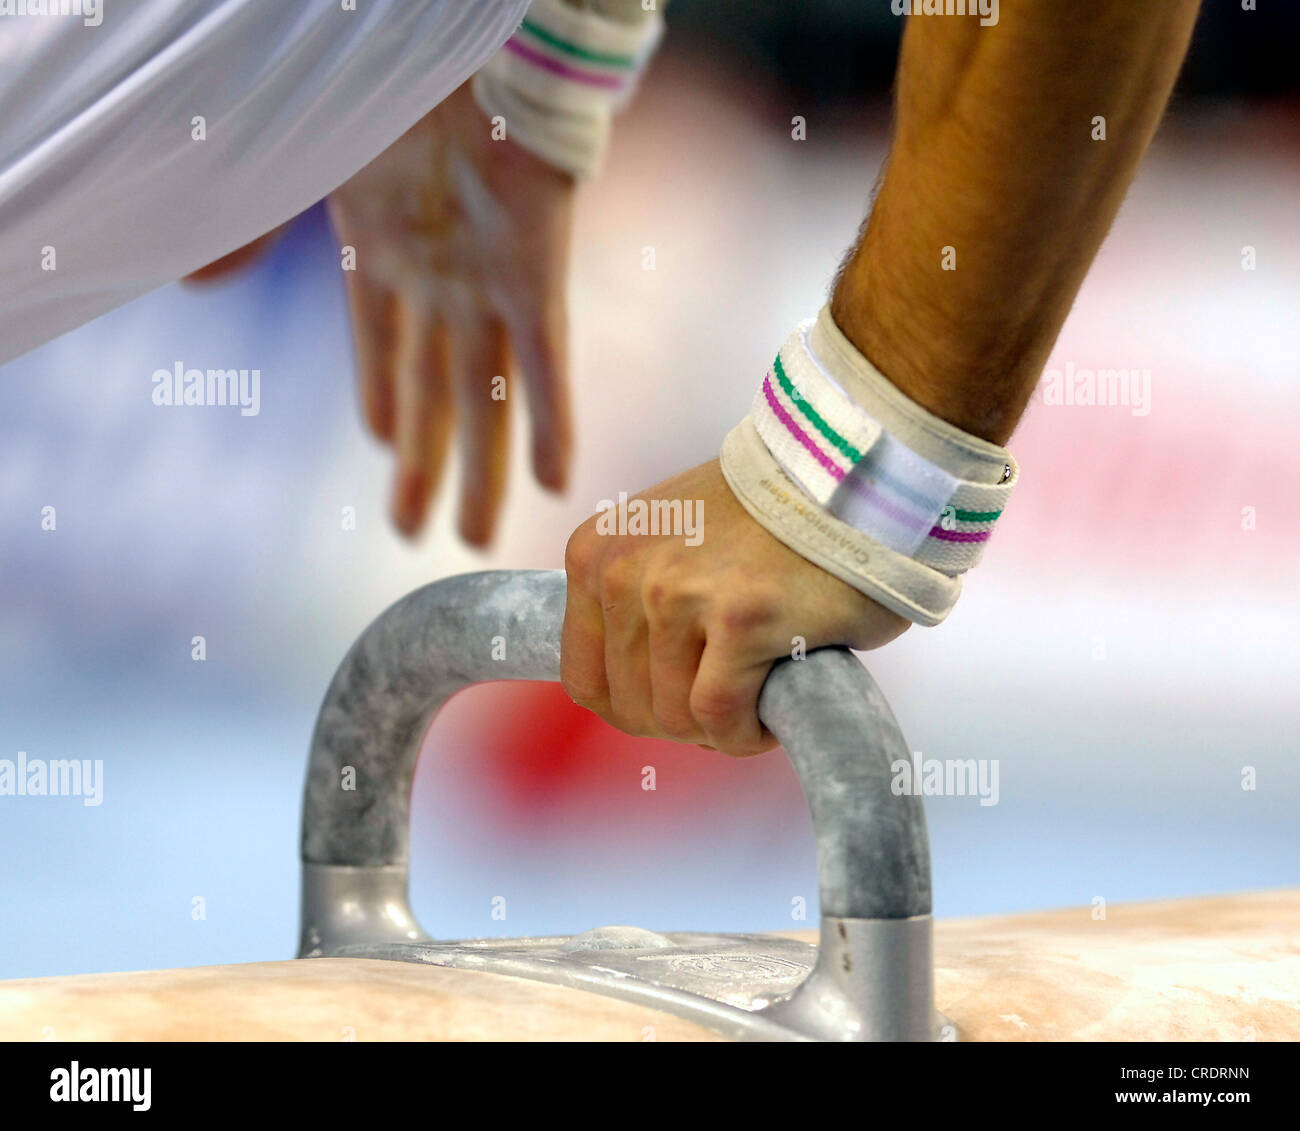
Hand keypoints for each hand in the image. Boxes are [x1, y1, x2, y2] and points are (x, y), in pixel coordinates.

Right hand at [187, 81, 575, 545]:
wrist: (462, 37)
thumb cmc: (382, 86)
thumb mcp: (302, 168)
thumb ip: (254, 231)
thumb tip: (195, 284)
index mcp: (382, 252)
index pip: (381, 351)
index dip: (382, 403)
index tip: (382, 448)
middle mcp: (437, 279)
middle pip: (431, 394)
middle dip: (425, 466)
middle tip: (413, 535)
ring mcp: (485, 280)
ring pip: (484, 397)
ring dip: (483, 469)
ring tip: (480, 537)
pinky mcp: (535, 269)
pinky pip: (546, 360)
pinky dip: (551, 420)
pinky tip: (556, 481)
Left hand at [561, 459, 910, 755]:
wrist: (852, 479)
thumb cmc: (771, 521)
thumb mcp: (670, 540)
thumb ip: (637, 597)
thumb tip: (629, 684)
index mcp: (595, 554)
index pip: (586, 679)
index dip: (639, 707)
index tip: (686, 699)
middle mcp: (624, 572)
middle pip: (632, 708)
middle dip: (686, 721)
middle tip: (736, 699)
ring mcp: (678, 594)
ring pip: (678, 718)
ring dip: (724, 727)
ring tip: (762, 693)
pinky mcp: (740, 620)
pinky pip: (724, 718)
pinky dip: (750, 735)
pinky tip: (775, 713)